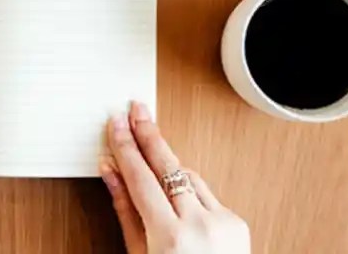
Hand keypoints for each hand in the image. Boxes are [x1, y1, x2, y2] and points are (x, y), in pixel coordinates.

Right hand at [101, 101, 249, 253]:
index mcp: (171, 237)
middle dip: (149, 134)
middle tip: (136, 110)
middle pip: (169, 166)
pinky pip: (205, 193)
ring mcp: (224, 222)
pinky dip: (187, 188)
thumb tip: (110, 173)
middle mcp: (201, 225)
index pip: (142, 178)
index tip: (116, 124)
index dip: (125, 147)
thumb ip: (125, 210)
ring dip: (167, 162)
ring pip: (189, 176)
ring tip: (148, 140)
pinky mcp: (237, 222)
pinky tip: (173, 186)